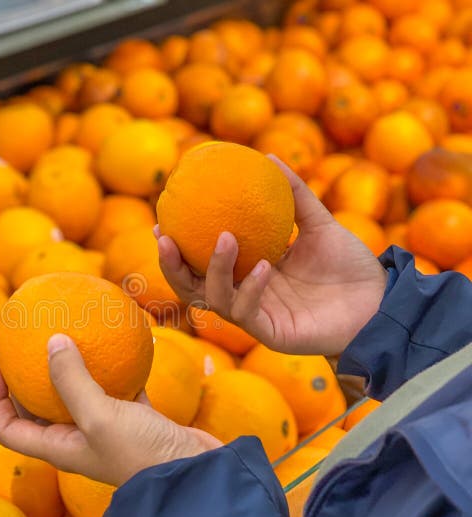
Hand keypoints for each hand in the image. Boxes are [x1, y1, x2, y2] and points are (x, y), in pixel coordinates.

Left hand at [0, 334, 221, 486]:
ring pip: (82, 398)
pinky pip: (121, 391)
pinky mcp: (138, 423)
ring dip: (74, 372)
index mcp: (59, 449)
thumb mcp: (99, 415)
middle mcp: (79, 442)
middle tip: (28, 346)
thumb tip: (52, 341)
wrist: (195, 476)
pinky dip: (119, 371)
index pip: (10, 429)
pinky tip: (125, 346)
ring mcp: (109, 433)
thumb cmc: (140, 453)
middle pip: (40, 412)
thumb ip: (72, 380)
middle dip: (29, 382)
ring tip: (71, 339)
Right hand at [157, 157, 387, 356]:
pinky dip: (251, 289)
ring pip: (214, 299)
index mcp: (246, 272)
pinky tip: (263, 267)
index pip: (200, 262)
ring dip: (213, 269)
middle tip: (165, 238)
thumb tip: (267, 158)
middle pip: (192, 286)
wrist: (380, 302)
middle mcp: (244, 295)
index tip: (161, 221)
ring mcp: (256, 316)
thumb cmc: (349, 266)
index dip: (176, 247)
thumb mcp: (319, 223)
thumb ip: (294, 195)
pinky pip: (248, 312)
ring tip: (224, 238)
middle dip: (172, 266)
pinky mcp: (271, 333)